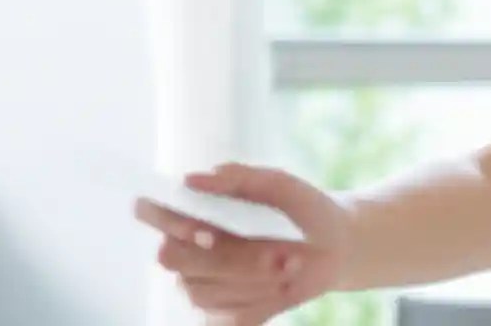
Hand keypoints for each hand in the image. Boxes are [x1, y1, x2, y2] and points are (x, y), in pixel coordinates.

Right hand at [133, 162, 354, 324]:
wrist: (336, 248)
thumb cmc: (304, 211)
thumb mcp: (283, 188)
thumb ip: (242, 179)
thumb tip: (195, 178)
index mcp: (196, 211)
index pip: (154, 213)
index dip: (169, 224)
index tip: (207, 232)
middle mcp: (188, 249)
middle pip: (177, 260)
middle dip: (230, 260)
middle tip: (281, 254)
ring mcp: (201, 285)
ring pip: (205, 292)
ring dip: (254, 281)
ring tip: (293, 263)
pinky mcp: (221, 315)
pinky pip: (229, 317)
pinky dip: (263, 303)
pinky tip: (285, 287)